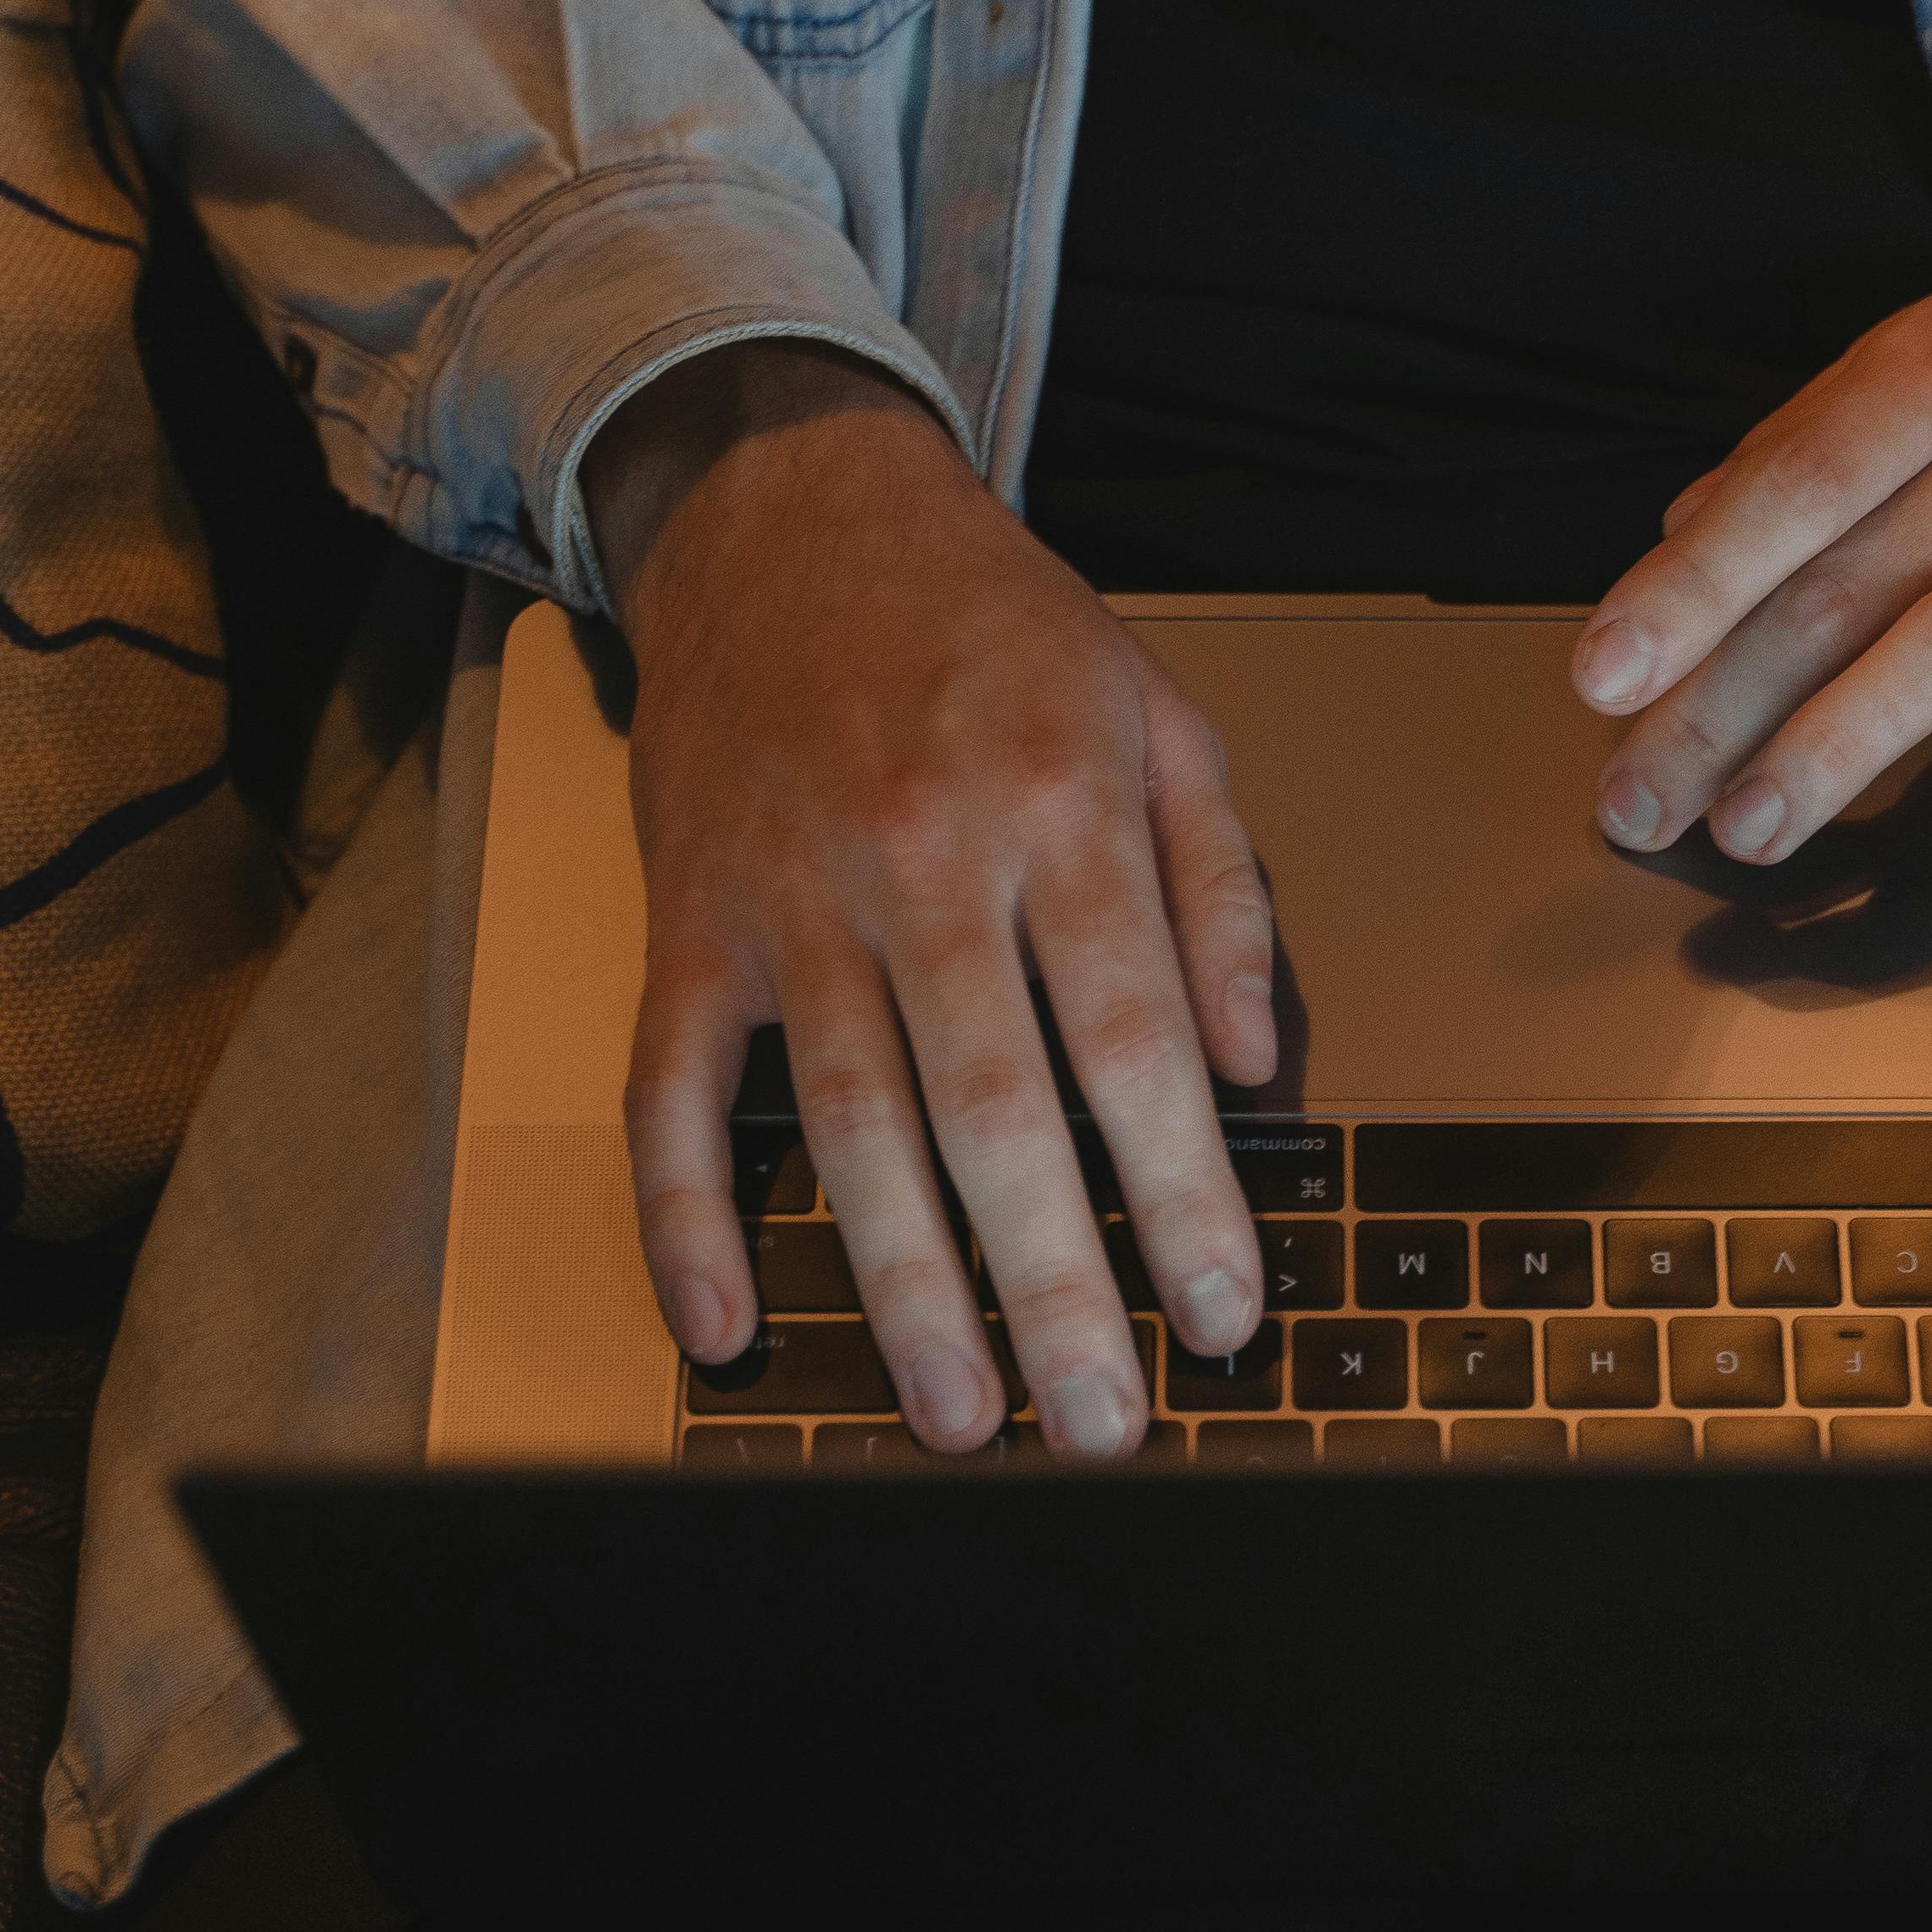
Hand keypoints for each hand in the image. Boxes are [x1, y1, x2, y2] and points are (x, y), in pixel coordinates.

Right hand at [592, 343, 1276, 1459]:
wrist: (789, 512)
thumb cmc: (991, 627)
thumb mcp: (1160, 713)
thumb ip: (1222, 890)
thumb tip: (1258, 1059)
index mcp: (1059, 804)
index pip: (1134, 1034)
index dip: (1179, 1187)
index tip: (1219, 1310)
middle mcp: (924, 856)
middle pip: (997, 1107)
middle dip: (1055, 1282)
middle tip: (1101, 1420)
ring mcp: (791, 896)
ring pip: (851, 1121)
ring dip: (902, 1285)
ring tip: (956, 1412)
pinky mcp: (687, 921)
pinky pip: (672, 1089)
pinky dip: (681, 1216)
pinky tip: (720, 1324)